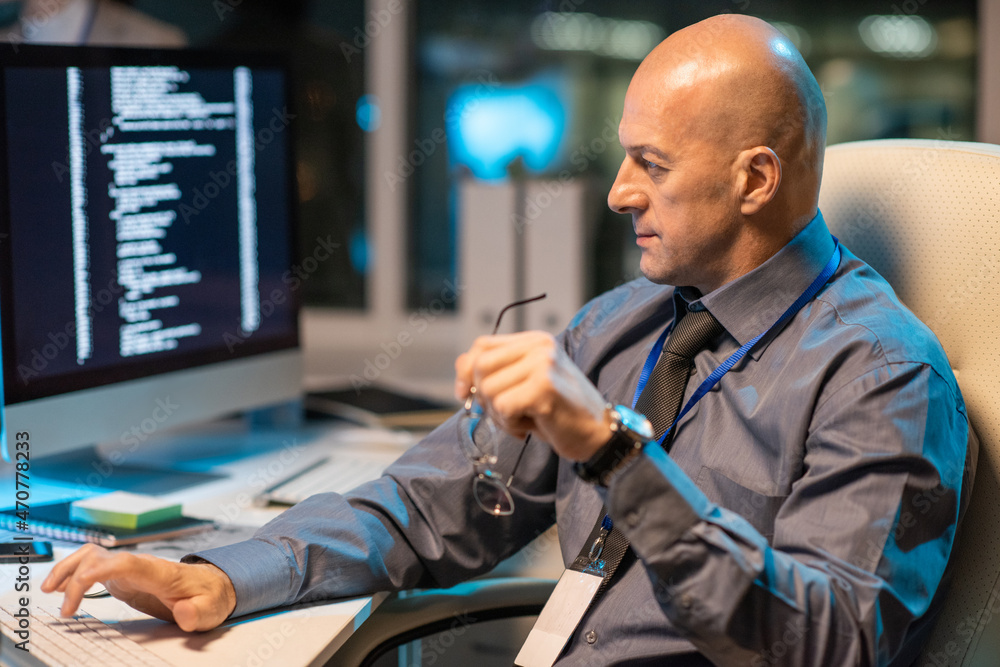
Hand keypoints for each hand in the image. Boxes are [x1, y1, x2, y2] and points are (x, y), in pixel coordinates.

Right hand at [41, 544, 235, 631]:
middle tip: (60, 604)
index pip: (124, 562)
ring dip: (68, 568)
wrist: (213, 586)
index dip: (97, 571)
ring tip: (48, 589)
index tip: (76, 590)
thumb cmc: (210, 597)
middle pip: (100, 555)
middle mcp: (140, 565)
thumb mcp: (210, 609)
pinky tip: (61, 588)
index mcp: (158, 572)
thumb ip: (197, 612)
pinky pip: (94, 568)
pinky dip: (74, 574)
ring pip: (93, 556)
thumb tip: (183, 612)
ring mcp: (130, 568)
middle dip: (73, 573)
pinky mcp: (125, 576)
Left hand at [455, 331, 610, 460]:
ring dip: (500, 415)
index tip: (465, 394)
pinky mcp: (543, 388)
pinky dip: (511, 424)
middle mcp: (539, 346)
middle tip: (507, 413)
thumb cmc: (559, 412)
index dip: (466, 370)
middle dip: (483, 397)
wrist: (598, 434)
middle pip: (480, 366)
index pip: (482, 345)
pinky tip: (533, 426)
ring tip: (525, 419)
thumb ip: (498, 371)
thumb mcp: (525, 384)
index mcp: (535, 340)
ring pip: (489, 390)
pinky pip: (503, 407)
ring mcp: (543, 364)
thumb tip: (462, 369)